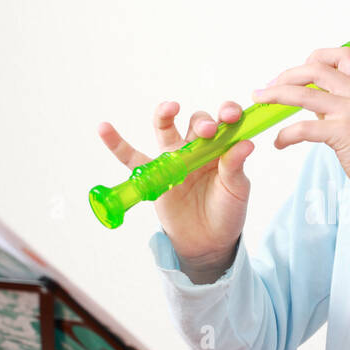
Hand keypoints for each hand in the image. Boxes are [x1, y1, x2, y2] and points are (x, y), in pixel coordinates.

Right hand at [96, 99, 253, 265]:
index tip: (231, 116)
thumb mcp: (236, 190)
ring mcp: (174, 158)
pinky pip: (131, 158)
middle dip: (202, 122)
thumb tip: (245, 143)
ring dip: (164, 115)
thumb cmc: (226, 211)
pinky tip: (104, 128)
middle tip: (208, 132)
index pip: (224, 121)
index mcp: (221, 148)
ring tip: (169, 109)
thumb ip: (236, 167)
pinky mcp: (153, 174)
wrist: (208, 241)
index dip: (227, 112)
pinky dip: (116, 144)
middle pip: (196, 122)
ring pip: (165, 129)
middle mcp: (197, 147)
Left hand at [252, 47, 349, 193]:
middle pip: (314, 69)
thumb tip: (311, 99)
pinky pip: (303, 128)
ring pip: (304, 94)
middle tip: (268, 88)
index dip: (314, 58)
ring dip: (276, 95)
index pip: (340, 55)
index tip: (296, 73)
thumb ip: (339, 105)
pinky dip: (286, 134)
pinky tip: (280, 142)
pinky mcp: (343, 133)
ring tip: (260, 101)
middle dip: (285, 76)